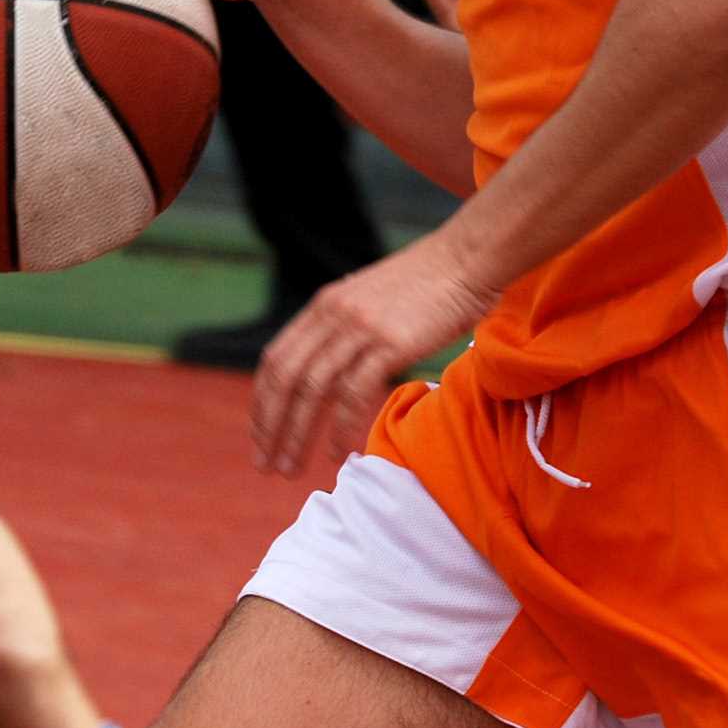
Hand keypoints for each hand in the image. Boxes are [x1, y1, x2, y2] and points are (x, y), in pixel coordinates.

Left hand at [250, 236, 495, 476]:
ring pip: (312, 390)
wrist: (467, 259)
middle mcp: (333, 316)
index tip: (260, 435)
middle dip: (270, 427)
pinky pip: (353, 393)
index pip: (276, 360)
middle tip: (265, 465)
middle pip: (286, 379)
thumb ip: (344, 327)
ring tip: (290, 468)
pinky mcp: (391, 343)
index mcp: (323, 305)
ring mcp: (361, 329)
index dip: (263, 402)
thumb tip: (332, 365)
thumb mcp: (369, 298)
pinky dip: (339, 427)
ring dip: (296, 434)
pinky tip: (335, 452)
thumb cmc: (427, 284)